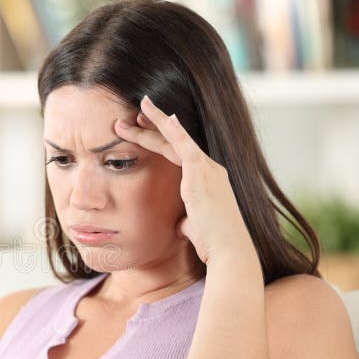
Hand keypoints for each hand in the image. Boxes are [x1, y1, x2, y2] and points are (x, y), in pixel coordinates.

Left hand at [115, 95, 255, 264]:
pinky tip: (163, 117)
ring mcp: (207, 169)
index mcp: (207, 180)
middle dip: (152, 127)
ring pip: (176, 138)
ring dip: (154, 123)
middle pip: (175, 141)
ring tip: (137, 109)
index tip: (142, 131)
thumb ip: (186, 220)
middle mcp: (210, 169)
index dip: (160, 141)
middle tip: (131, 117)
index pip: (179, 153)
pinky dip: (173, 130)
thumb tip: (180, 224)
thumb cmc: (212, 243)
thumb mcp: (194, 228)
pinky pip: (184, 145)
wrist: (228, 249)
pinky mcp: (201, 173)